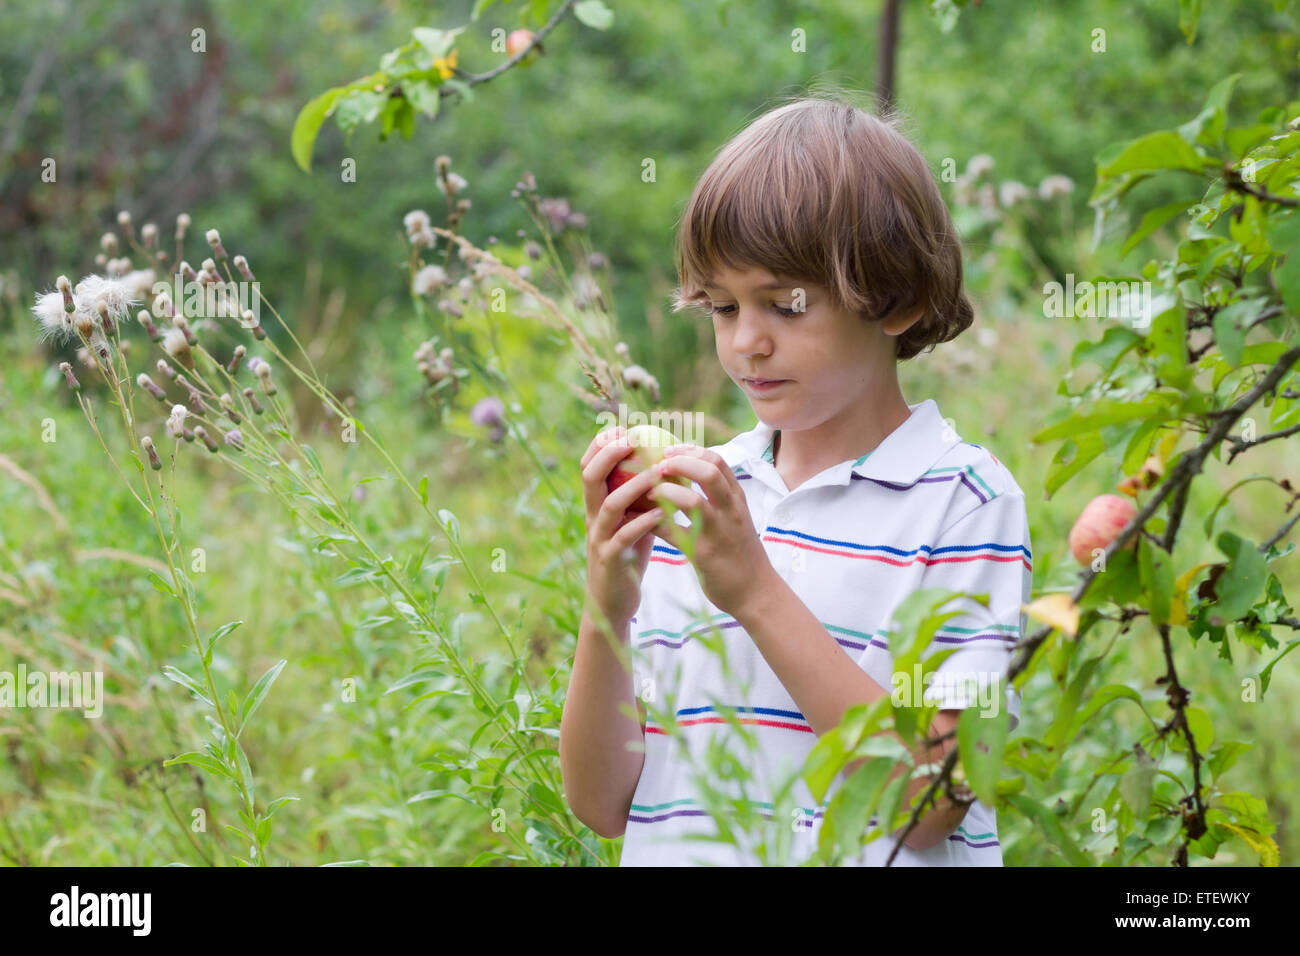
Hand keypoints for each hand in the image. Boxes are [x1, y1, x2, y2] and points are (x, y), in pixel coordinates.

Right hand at [579, 426, 669, 632]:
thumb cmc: (628, 556)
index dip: (601, 444)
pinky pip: (624, 537)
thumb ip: (641, 495)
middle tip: (633, 440)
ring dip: (633, 485)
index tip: (622, 427)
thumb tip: (666, 464)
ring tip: (657, 473)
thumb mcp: (632, 519)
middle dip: (609, 454)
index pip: (590, 465)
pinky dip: (642, 522)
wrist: (614, 601)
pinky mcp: (610, 561)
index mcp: (597, 504)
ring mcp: (599, 539)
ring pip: (609, 505)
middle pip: (590, 476)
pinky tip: (662, 513)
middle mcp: (593, 517)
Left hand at [649, 445, 775, 617]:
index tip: (669, 450)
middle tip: (657, 465)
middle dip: (678, 462)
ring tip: (649, 493)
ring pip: (691, 500)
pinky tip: (644, 523)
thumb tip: (685, 478)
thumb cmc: (741, 553)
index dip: (690, 450)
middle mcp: (730, 510)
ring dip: (665, 492)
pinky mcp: (704, 553)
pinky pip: (674, 532)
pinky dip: (656, 524)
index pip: (716, 460)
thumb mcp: (735, 519)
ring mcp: (718, 532)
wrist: (756, 592)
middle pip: (707, 471)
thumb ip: (717, 498)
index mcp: (736, 499)